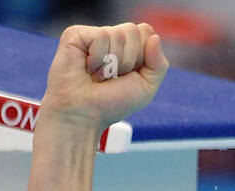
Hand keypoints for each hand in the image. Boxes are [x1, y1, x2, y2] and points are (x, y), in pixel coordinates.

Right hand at [41, 23, 168, 132]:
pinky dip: (98, 59)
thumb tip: (154, 37)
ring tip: (98, 76)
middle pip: (134, 31)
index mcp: (128, 46)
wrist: (84, 116)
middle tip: (112, 77)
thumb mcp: (146, 88)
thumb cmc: (111, 104)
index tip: (128, 76)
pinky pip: (101, 36)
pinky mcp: (76, 34)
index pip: (146, 32)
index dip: (142, 57)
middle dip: (129, 61)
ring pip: (118, 34)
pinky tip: (87, 69)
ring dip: (112, 64)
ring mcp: (93, 35)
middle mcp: (111, 37)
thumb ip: (159, 64)